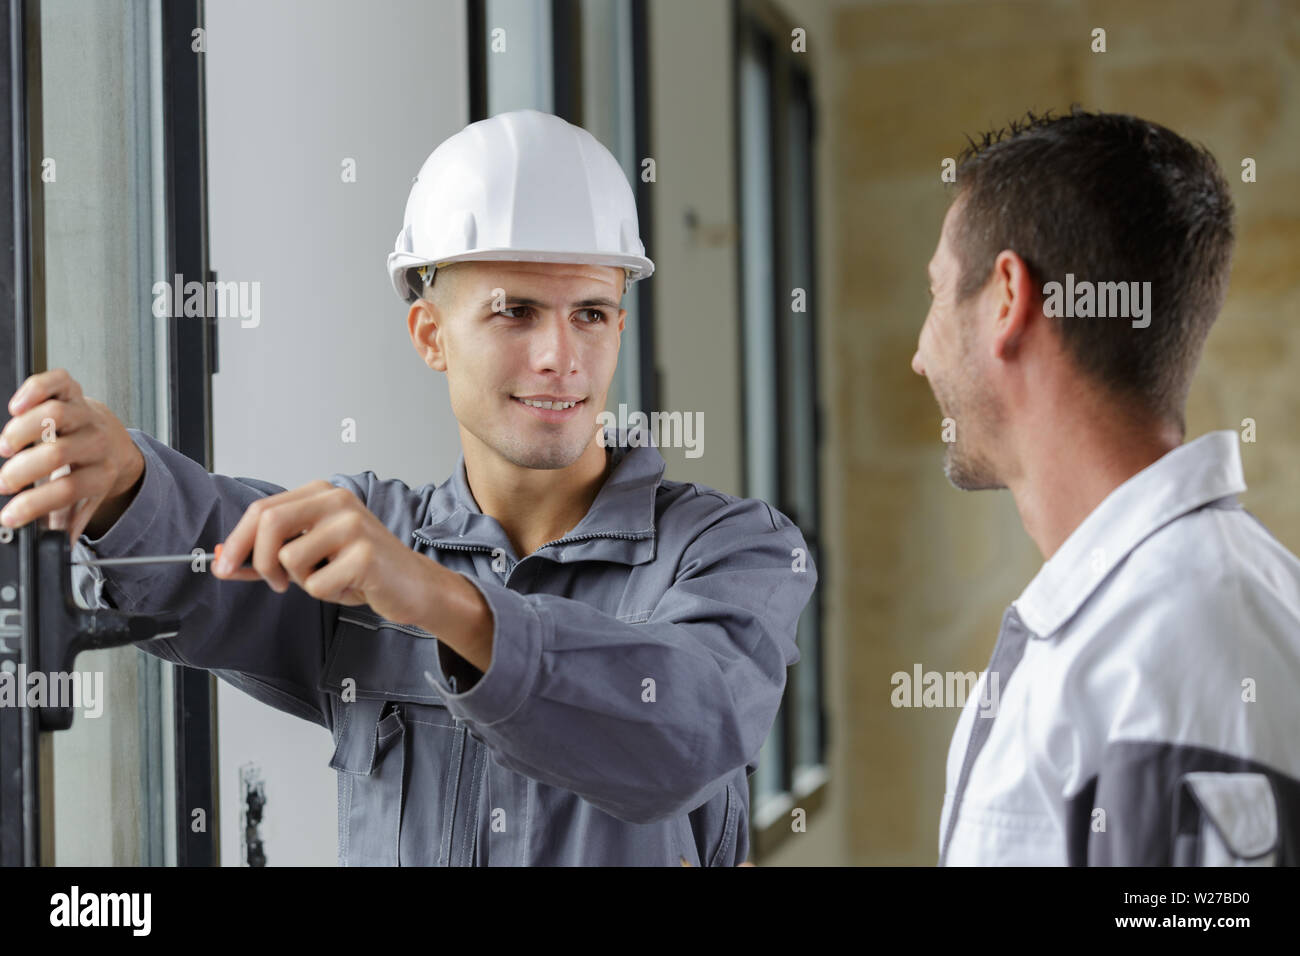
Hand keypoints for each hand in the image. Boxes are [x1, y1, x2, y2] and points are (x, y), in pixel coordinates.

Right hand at [0, 368, 143, 540]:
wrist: (110, 441)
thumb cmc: (88, 471)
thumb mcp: (83, 500)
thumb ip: (67, 522)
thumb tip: (57, 550)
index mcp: (101, 472)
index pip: (67, 490)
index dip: (33, 505)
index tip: (9, 516)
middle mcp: (96, 441)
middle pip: (58, 454)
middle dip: (23, 471)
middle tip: (5, 482)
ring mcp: (84, 413)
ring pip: (54, 416)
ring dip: (22, 432)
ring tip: (6, 448)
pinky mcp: (71, 391)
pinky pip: (56, 383)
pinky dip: (33, 390)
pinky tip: (15, 407)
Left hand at [211, 479, 437, 625]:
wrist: (412, 584)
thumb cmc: (361, 568)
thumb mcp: (311, 556)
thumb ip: (268, 555)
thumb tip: (223, 561)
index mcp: (321, 493)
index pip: (262, 509)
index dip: (236, 541)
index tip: (223, 566)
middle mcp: (337, 501)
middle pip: (269, 523)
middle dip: (257, 560)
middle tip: (272, 583)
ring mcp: (352, 525)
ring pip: (289, 559)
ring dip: (301, 581)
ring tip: (330, 579)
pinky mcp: (363, 554)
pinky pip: (315, 584)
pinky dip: (327, 594)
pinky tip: (350, 586)